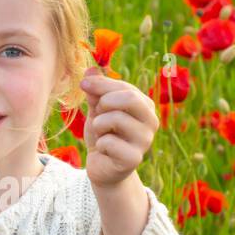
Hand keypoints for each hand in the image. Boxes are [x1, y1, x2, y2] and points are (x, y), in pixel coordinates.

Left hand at [80, 66, 159, 187]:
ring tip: (101, 134)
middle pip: (130, 98)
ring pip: (115, 119)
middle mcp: (151, 121)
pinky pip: (109, 142)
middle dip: (104, 102)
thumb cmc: (103, 133)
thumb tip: (90, 69)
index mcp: (145, 105)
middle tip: (96, 114)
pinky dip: (99, 144)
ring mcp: (145, 141)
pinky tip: (104, 151)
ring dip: (98, 125)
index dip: (101, 84)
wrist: (103, 166)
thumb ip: (96, 91)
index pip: (125, 87)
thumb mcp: (98, 109)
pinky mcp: (134, 159)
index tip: (83, 84)